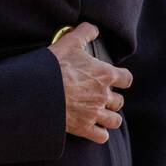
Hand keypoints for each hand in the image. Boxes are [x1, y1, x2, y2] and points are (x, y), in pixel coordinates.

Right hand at [48, 22, 132, 143]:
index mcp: (105, 75)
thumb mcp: (70, 42)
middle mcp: (103, 95)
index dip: (122, 79)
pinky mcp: (83, 128)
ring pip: (115, 120)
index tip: (115, 79)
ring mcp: (94, 113)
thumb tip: (93, 29)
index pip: (126, 79)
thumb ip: (85, 33)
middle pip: (119, 101)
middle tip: (101, 96)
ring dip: (109, 117)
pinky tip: (93, 128)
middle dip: (112, 99)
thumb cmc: (55, 65)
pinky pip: (102, 136)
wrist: (38, 91)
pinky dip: (100, 133)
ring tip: (101, 113)